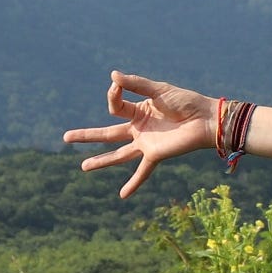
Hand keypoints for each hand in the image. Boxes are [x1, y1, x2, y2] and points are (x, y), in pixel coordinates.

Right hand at [63, 70, 217, 198]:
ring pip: (118, 154)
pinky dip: (133, 184)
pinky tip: (123, 196)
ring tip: (83, 166)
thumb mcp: (158, 89)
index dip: (112, 95)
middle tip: (65, 137)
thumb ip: (135, 84)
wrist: (206, 118)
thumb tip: (112, 76)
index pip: (115, 106)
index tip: (116, 86)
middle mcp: (139, 128)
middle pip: (107, 133)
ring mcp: (146, 143)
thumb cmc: (186, 101)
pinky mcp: (156, 154)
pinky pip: (143, 172)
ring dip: (101, 161)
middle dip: (87, 135)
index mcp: (139, 110)